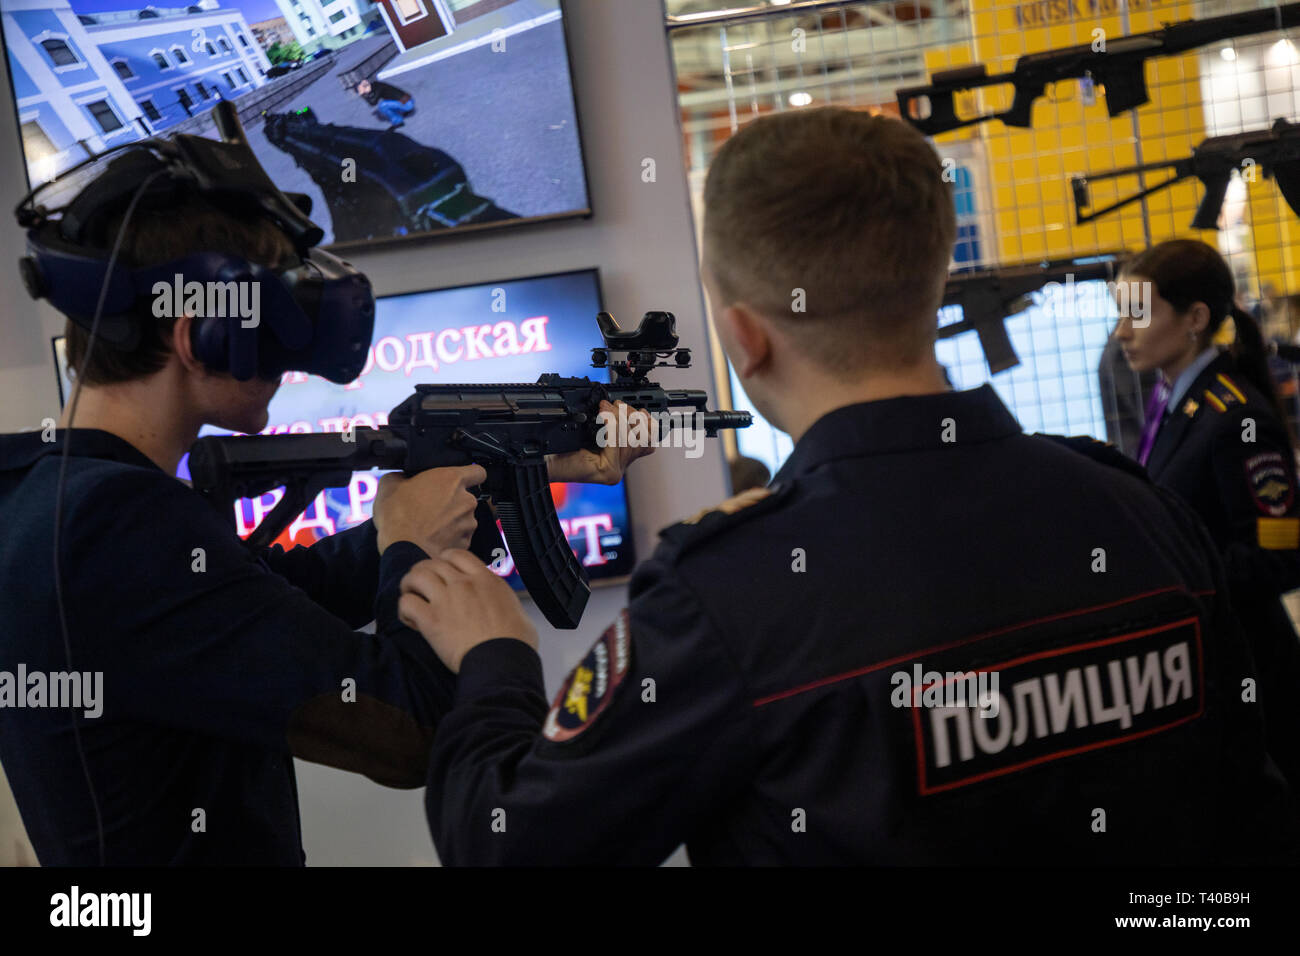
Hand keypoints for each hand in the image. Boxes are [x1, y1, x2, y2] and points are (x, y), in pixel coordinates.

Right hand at [373, 465, 485, 555]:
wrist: (404, 550)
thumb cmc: (398, 517)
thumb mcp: (390, 485)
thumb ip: (402, 475)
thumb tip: (401, 477)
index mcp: (452, 479)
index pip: (478, 471)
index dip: (470, 475)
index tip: (460, 480)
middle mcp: (466, 500)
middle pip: (467, 497)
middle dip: (453, 501)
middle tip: (432, 506)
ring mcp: (468, 523)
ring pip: (465, 518)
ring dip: (452, 520)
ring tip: (430, 525)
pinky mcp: (466, 542)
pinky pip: (461, 536)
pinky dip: (451, 537)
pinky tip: (434, 538)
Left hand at [398, 550, 538, 671]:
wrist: (503, 660)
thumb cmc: (516, 640)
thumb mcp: (515, 608)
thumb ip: (501, 598)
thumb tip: (501, 603)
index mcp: (485, 579)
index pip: (456, 555)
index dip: (443, 560)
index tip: (442, 572)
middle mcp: (463, 584)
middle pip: (432, 564)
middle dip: (423, 572)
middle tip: (421, 586)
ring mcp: (446, 599)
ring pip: (416, 577)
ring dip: (409, 585)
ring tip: (410, 596)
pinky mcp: (431, 620)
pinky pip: (407, 603)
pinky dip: (404, 610)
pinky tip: (411, 620)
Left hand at [546, 401, 654, 484]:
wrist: (543, 460)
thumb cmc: (561, 446)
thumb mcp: (592, 430)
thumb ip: (611, 424)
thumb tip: (624, 406)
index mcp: (620, 460)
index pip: (649, 440)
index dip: (647, 422)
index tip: (638, 408)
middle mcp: (620, 468)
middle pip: (643, 438)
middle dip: (630, 416)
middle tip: (612, 405)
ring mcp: (615, 472)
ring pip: (630, 439)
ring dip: (619, 418)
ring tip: (605, 408)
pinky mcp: (607, 472)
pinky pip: (616, 442)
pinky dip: (611, 426)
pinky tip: (603, 418)